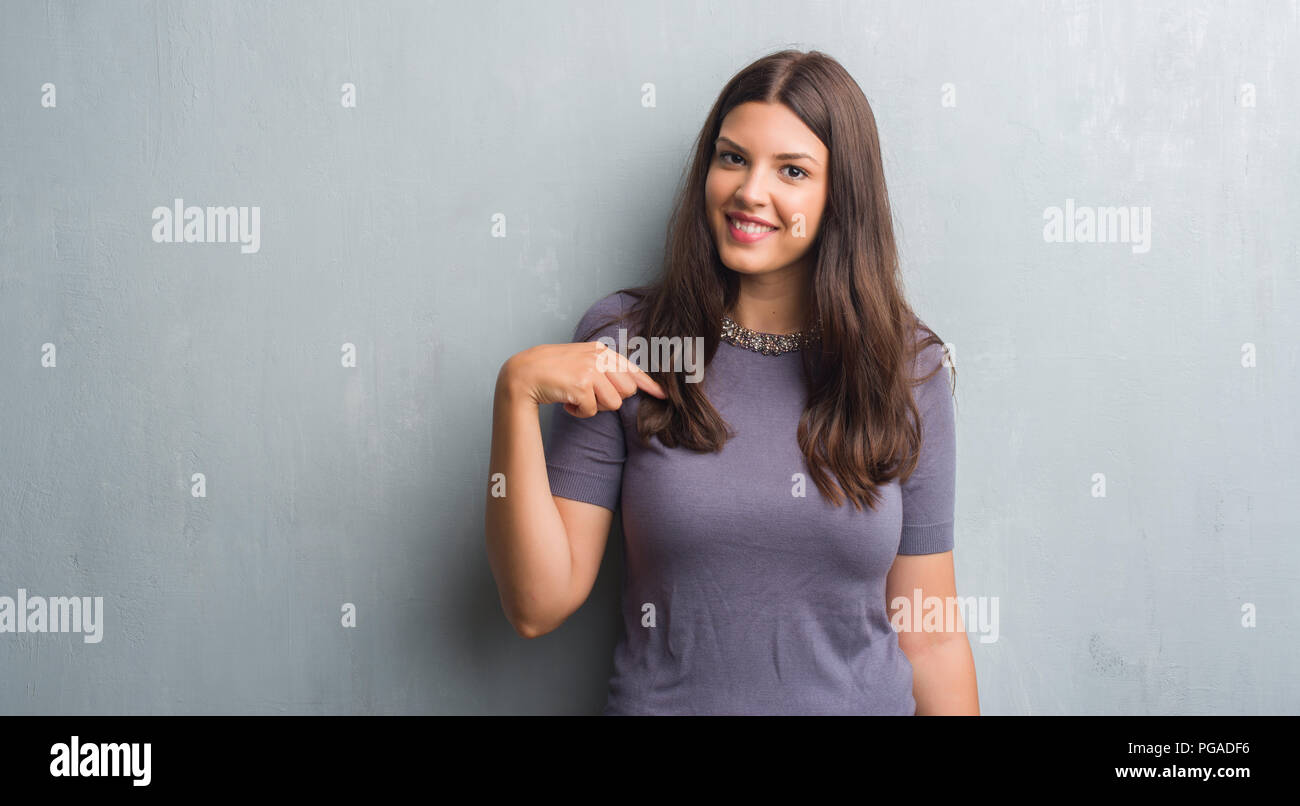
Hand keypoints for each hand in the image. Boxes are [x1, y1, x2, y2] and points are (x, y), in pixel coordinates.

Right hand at [501, 342, 666, 416]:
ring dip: (594, 407)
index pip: (632, 369)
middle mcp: (599, 358)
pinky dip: (579, 412)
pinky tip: (567, 401)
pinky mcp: (581, 385)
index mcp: (601, 351)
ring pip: (612, 404)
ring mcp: (590, 370)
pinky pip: (592, 411)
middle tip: (589, 394)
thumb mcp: (583, 362)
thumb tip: (631, 389)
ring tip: (577, 396)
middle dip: (610, 399)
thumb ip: (605, 370)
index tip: (663, 395)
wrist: (526, 371)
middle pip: (626, 391)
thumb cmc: (555, 370)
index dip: (649, 385)